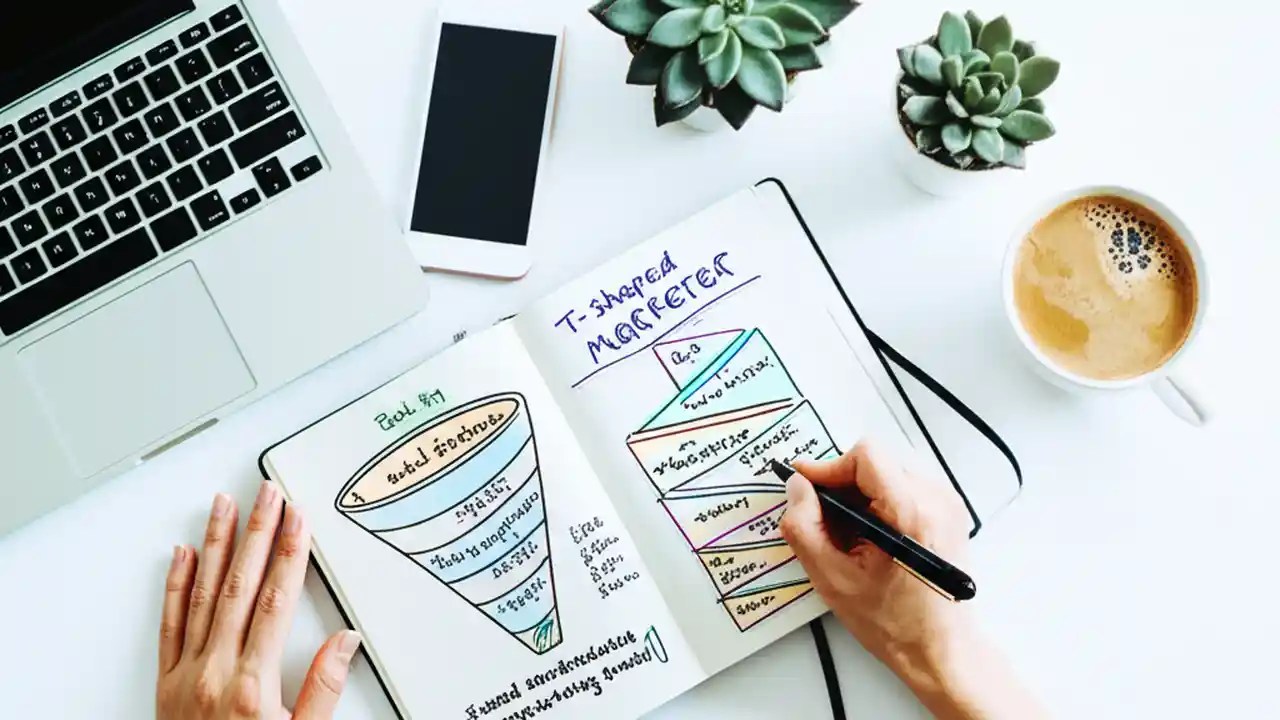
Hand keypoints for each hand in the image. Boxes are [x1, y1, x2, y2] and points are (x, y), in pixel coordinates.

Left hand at [157, 482, 361, 718]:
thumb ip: (323, 691)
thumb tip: (344, 643)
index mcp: (253, 686)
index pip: (276, 601)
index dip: (289, 553)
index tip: (297, 519)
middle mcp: (216, 673)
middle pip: (240, 586)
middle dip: (255, 533)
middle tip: (266, 495)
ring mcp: (187, 676)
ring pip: (202, 595)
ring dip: (216, 545)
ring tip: (224, 507)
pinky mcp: (166, 685)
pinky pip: (169, 625)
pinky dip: (176, 586)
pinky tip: (183, 556)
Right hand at [781, 442, 1045, 718]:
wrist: (940, 648)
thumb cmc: (895, 623)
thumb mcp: (833, 579)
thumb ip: (804, 527)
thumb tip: (798, 488)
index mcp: (912, 513)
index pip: (865, 455)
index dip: (828, 466)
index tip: (805, 483)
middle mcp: (937, 501)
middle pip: (877, 460)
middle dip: (844, 481)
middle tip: (825, 515)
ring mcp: (947, 505)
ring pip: (890, 469)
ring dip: (862, 491)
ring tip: (850, 529)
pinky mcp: (949, 512)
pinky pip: (906, 484)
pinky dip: (881, 499)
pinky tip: (871, 533)